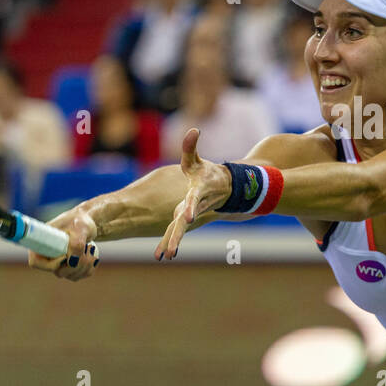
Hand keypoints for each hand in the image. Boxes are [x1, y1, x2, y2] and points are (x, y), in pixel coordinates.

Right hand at [27, 205, 100, 280]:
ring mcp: (58, 264)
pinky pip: (79, 276)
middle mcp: (47, 256)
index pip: (35, 262)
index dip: (51, 264)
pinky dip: (89, 268)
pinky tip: (93, 255)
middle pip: (59, 272)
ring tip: (91, 248)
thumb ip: (77, 243)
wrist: (87, 224)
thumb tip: (72, 260)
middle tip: (88, 247)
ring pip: (71, 276)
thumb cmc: (80, 222)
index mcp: (40, 243)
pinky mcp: (69, 269)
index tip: (66, 254)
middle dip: (78, 263)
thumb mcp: (80, 228)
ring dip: (86, 265)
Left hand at [155, 127, 230, 260]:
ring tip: (165, 256)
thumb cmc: (207, 173)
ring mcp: (190, 214)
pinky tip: (160, 255)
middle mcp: (194, 205)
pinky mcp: (184, 219)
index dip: (191, 207)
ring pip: (179, 229)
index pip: (193, 200)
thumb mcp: (197, 159)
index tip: (188, 218)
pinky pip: (175, 231)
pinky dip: (168, 241)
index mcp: (198, 191)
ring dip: (172, 242)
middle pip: (184, 222)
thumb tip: (193, 129)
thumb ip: (191, 146)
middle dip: (178, 235)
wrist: (225, 190)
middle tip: (172, 250)